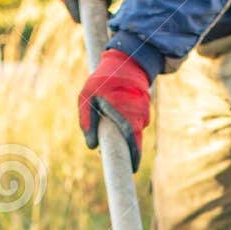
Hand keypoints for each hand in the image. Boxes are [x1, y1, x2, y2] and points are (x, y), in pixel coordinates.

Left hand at [80, 49, 151, 171]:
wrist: (127, 60)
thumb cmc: (103, 78)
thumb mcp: (87, 96)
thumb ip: (86, 121)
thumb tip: (91, 146)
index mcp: (125, 114)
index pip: (132, 142)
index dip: (133, 158)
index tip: (132, 169)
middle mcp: (138, 115)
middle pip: (133, 141)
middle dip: (124, 148)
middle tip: (107, 148)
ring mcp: (143, 112)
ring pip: (133, 132)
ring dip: (123, 134)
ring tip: (107, 124)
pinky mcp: (144, 109)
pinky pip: (135, 123)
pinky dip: (126, 124)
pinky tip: (115, 114)